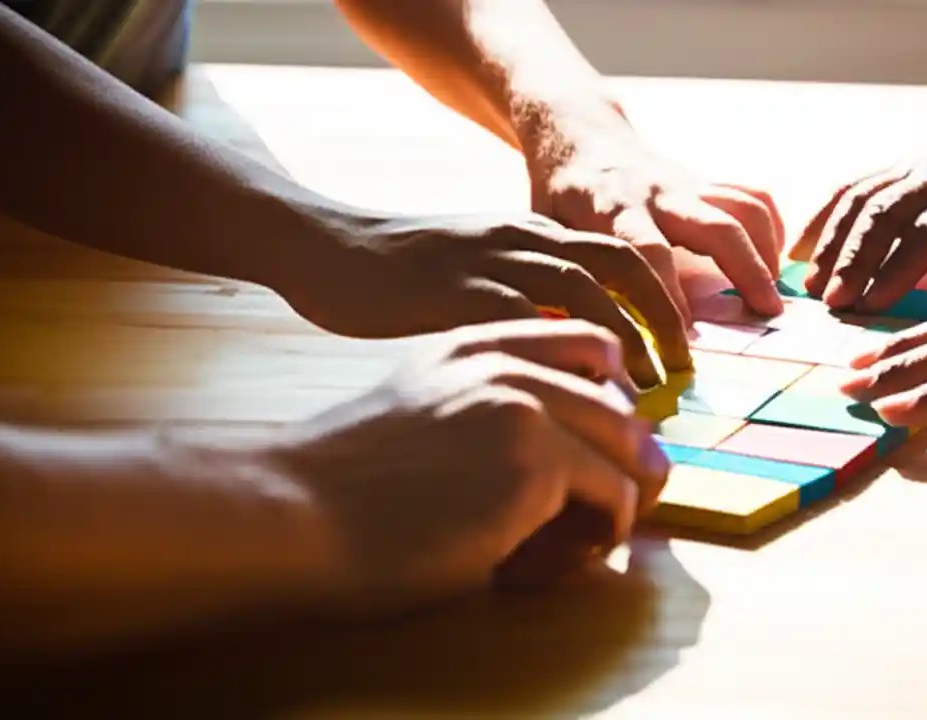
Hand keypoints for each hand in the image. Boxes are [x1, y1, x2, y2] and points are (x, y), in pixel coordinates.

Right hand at [255, 320, 671, 610]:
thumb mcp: (423, 409)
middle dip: (628, 465)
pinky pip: (615, 499)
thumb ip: (491, 408)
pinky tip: (554, 559)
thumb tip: (569, 458)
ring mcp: (527, 405)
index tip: (606, 454)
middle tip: (606, 514)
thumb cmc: (346, 484)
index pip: (593, 346)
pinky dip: (601, 536)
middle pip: (624, 404)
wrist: (294, 512)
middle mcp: (510, 361)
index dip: (614, 403)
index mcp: (479, 343)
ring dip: (618, 504)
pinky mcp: (537, 460)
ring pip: (632, 451)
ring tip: (577, 544)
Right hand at [276, 211, 688, 387]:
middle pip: (617, 265)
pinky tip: (578, 404)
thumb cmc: (392, 276)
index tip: (680, 349)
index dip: (656, 300)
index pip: (616, 256)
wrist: (322, 248)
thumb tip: (564, 344)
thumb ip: (519, 297)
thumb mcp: (473, 271)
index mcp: (527, 233)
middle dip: (660, 318)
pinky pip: (528, 326)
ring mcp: (489, 262)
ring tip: (647, 396)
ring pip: (584, 294)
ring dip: (626, 343)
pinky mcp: (456, 294)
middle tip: (684, 372)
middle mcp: (519, 240)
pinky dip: (561, 364)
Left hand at [524, 106, 785, 320]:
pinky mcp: (705, 181)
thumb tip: (584, 334)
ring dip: (767, 252)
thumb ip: (569, 274)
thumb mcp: (547, 231)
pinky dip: (772, 227)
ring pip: (743, 208)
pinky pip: (751, 196)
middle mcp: (656, 193)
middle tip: (767, 314)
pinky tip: (773, 262)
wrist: (577, 134)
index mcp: (610, 208)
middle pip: (716, 227)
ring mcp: (686, 183)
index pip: (648, 253)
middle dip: (746, 271)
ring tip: (775, 296)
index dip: (668, 298)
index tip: (683, 340)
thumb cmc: (558, 196)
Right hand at [789, 82, 926, 312]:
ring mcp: (919, 167)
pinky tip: (802, 247)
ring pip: (863, 200)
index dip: (897, 268)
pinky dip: (825, 215)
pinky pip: (858, 186)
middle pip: (884, 216)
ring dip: (833, 241)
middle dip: (852, 260)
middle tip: (831, 303)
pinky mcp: (907, 165)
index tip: (870, 303)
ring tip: (811, 284)